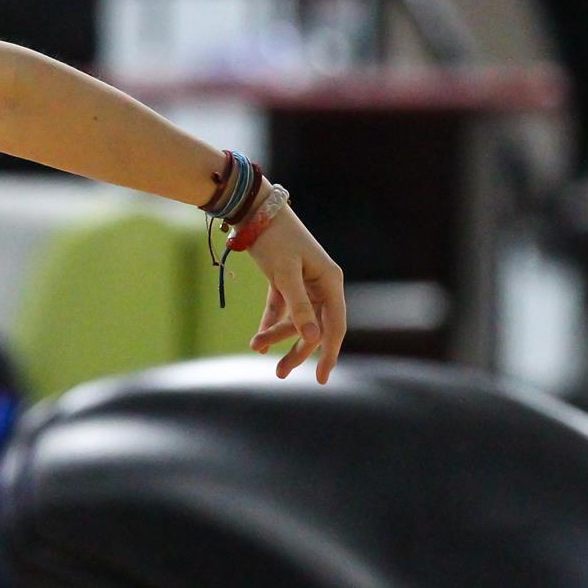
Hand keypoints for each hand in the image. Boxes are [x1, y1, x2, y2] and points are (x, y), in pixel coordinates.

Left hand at [244, 195, 346, 382]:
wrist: (253, 210)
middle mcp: (321, 284)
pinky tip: (258, 341)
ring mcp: (302, 282)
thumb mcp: (285, 274)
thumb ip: (298, 306)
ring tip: (255, 346)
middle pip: (313, 326)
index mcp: (330, 282)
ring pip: (294, 319)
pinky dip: (269, 322)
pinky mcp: (283, 279)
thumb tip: (313, 339)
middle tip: (280, 373)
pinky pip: (280, 308)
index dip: (329, 353)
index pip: (335, 326)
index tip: (321, 378)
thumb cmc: (274, 238)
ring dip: (276, 334)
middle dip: (296, 349)